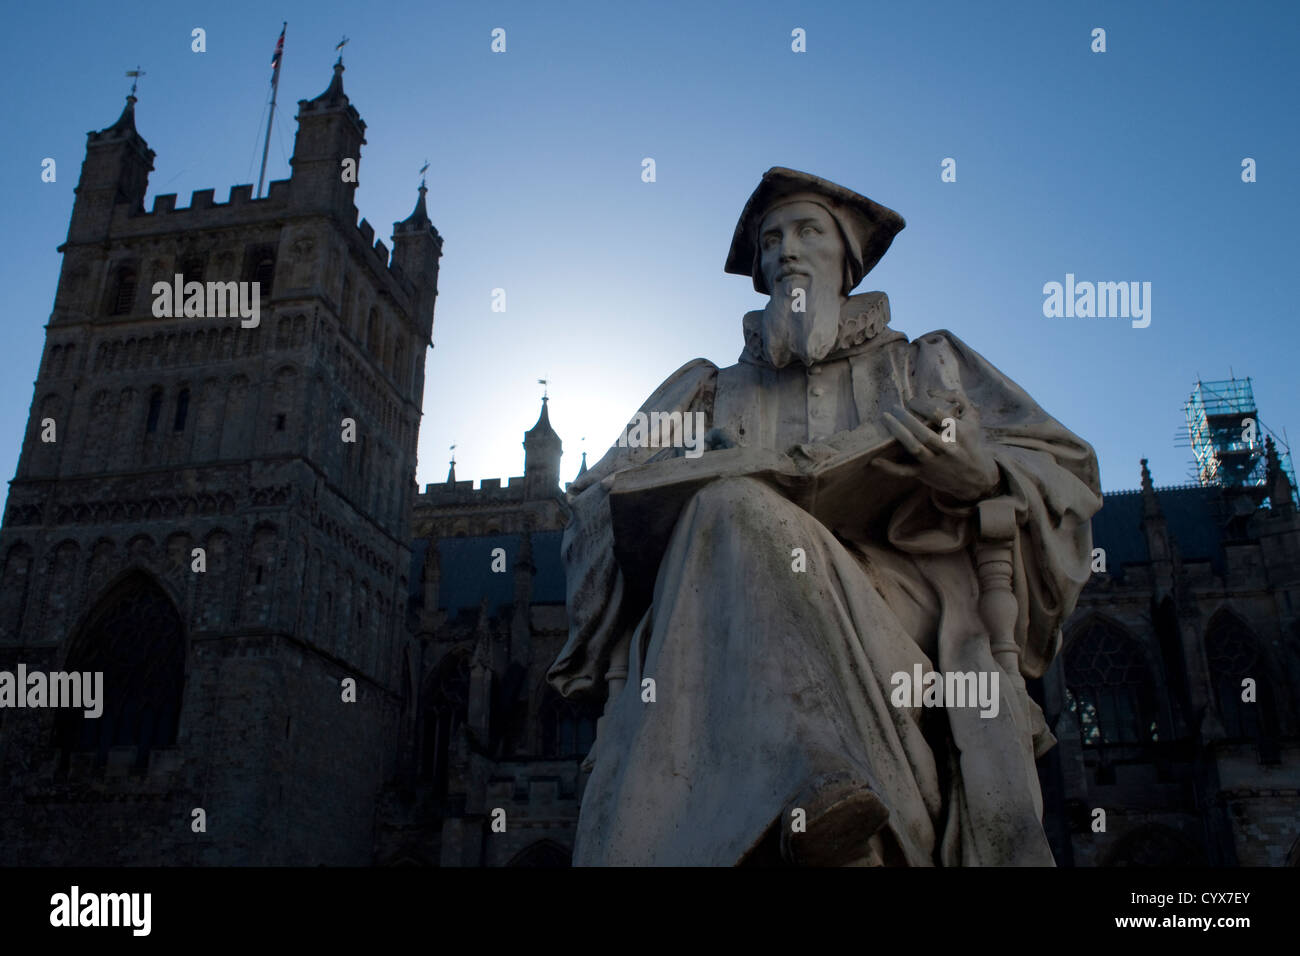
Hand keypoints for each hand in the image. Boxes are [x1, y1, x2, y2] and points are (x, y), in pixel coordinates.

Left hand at [872, 405, 999, 500]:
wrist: (976, 477)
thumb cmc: (971, 442)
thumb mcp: (972, 418)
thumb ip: (958, 398)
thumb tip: (932, 391)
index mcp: (960, 432)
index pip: (938, 415)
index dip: (922, 406)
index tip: (911, 401)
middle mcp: (948, 448)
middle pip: (924, 433)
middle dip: (907, 418)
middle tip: (894, 408)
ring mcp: (935, 463)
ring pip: (915, 449)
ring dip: (899, 433)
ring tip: (886, 418)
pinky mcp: (924, 474)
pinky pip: (905, 472)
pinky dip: (889, 468)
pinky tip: (875, 461)